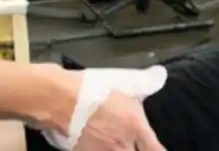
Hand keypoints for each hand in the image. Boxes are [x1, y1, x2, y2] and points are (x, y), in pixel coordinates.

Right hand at [41, 66, 167, 150]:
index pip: (155, 149)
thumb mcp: (123, 80)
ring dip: (115, 149)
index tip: (156, 148)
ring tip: (111, 142)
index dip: (158, 150)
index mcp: (135, 127)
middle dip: (132, 148)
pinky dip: (98, 150)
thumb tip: (159, 75)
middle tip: (130, 143)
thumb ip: (146, 82)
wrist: (58, 99)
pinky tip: (97, 144)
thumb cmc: (90, 88)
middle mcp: (122, 145)